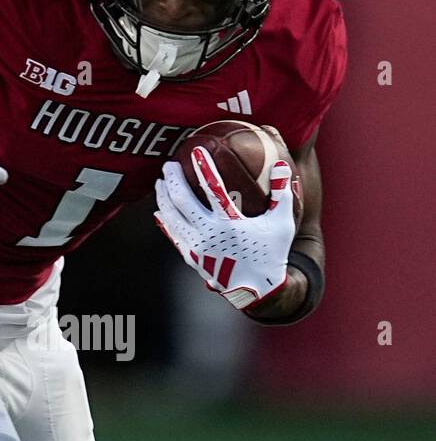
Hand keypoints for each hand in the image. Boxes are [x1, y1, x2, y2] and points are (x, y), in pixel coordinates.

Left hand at [154, 147, 296, 309]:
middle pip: (182, 201)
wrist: (257, 289)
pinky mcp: (191, 257)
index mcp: (231, 224)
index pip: (214, 189)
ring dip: (163, 198)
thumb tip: (282, 164)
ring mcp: (197, 247)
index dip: (204, 168)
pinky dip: (165, 222)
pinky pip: (173, 235)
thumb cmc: (271, 253)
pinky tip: (159, 212)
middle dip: (172, 179)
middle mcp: (209, 235)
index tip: (196, 150)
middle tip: (168, 164)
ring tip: (159, 183)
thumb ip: (282, 194)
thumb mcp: (282, 224)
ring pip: (172, 217)